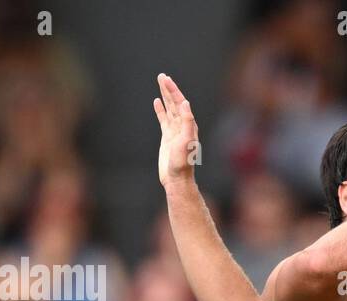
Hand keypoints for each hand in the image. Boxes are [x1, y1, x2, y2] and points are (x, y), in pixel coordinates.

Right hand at [154, 73, 199, 187]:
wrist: (177, 178)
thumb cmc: (183, 163)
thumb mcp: (187, 141)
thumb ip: (188, 123)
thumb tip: (186, 104)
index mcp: (189, 125)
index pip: (181, 103)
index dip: (174, 91)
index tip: (166, 80)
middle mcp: (183, 126)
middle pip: (175, 103)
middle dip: (169, 89)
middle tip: (162, 76)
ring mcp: (175, 131)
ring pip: (169, 109)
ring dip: (165, 96)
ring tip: (160, 83)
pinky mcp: (167, 137)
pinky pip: (164, 119)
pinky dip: (160, 110)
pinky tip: (157, 102)